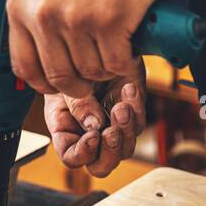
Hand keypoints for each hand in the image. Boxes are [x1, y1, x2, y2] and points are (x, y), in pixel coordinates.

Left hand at [7, 0, 165, 98]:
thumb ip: (33, 11)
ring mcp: (75, 20)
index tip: (60, 83)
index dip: (45, 83)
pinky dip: (125, 61)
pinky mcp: (108, 23)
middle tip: (92, 77)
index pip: (24, 67)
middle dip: (79, 85)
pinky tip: (128, 44)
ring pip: (90, 72)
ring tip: (113, 47)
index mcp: (20, 4)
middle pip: (59, 77)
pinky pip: (115, 64)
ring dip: (105, 67)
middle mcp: (43, 14)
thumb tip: (32, 57)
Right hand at [44, 63, 146, 177]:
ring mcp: (112, 127)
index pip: (73, 158)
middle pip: (101, 165)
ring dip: (125, 130)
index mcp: (67, 132)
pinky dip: (137, 109)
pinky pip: (139, 123)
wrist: (92, 41)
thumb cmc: (70, 63)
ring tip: (122, 106)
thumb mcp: (66, 83)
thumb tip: (94, 126)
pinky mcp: (131, 113)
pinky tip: (128, 90)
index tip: (92, 137)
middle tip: (112, 132)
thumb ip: (77, 105)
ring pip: (125, 149)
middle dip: (109, 153)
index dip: (83, 154)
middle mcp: (90, 136)